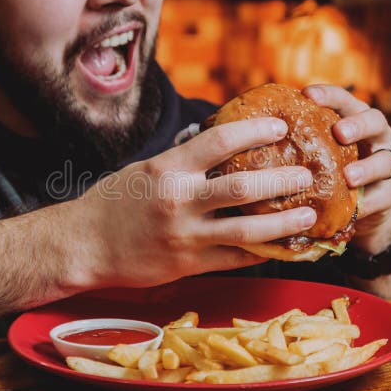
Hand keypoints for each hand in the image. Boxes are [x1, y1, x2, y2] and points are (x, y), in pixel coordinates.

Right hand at [73, 117, 316, 288]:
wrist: (83, 245)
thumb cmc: (113, 202)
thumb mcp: (145, 169)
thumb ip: (183, 160)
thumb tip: (221, 144)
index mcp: (169, 168)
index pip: (221, 140)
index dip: (255, 130)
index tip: (279, 126)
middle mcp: (180, 200)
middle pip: (243, 186)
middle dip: (282, 179)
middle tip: (306, 173)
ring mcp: (186, 235)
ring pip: (247, 228)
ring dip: (283, 222)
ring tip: (308, 214)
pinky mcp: (188, 264)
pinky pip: (235, 258)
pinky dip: (262, 252)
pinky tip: (283, 247)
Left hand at [303, 85, 390, 253]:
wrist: (354, 215)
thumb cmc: (323, 177)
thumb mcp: (310, 157)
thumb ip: (292, 144)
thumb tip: (242, 136)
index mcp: (352, 120)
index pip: (343, 100)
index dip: (328, 95)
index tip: (307, 95)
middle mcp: (375, 137)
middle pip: (374, 120)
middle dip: (358, 125)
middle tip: (340, 132)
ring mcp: (388, 164)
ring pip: (386, 160)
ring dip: (367, 167)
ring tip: (349, 176)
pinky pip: (385, 196)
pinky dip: (369, 202)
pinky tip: (356, 208)